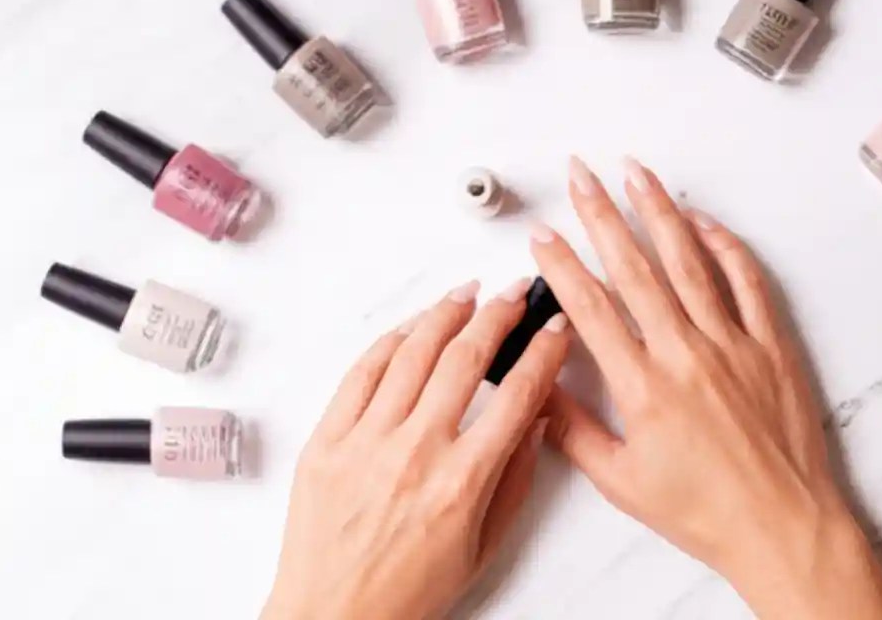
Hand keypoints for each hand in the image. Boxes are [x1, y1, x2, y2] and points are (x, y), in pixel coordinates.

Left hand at [262, 279, 569, 619]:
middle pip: (467, 357)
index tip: (554, 328)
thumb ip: (514, 479)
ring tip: (468, 295)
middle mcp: (416, 452)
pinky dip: (391, 341)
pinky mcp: (327, 440)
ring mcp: (366, 441)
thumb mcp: (483, 546)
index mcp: (463, 481)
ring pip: (413, 352)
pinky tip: (413, 327)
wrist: (333, 619)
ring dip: (446, 313)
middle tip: (516, 293)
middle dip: (500, 314)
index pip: (518, 394)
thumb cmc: (407, 593)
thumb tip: (536, 422)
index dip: (543, 352)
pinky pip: (361, 373)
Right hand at [534, 157, 881, 619]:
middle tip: (580, 174)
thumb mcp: (621, 482)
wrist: (783, 527)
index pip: (591, 308)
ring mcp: (732, 344)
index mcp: (642, 388)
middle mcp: (685, 354)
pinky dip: (724, 245)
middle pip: (634, 268)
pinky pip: (746, 282)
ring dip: (658, 211)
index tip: (542, 235)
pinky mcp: (771, 346)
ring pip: (689, 261)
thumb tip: (539, 388)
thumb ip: (573, 430)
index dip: (562, 265)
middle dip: (601, 213)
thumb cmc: (705, 514)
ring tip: (635, 172)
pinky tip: (703, 221)